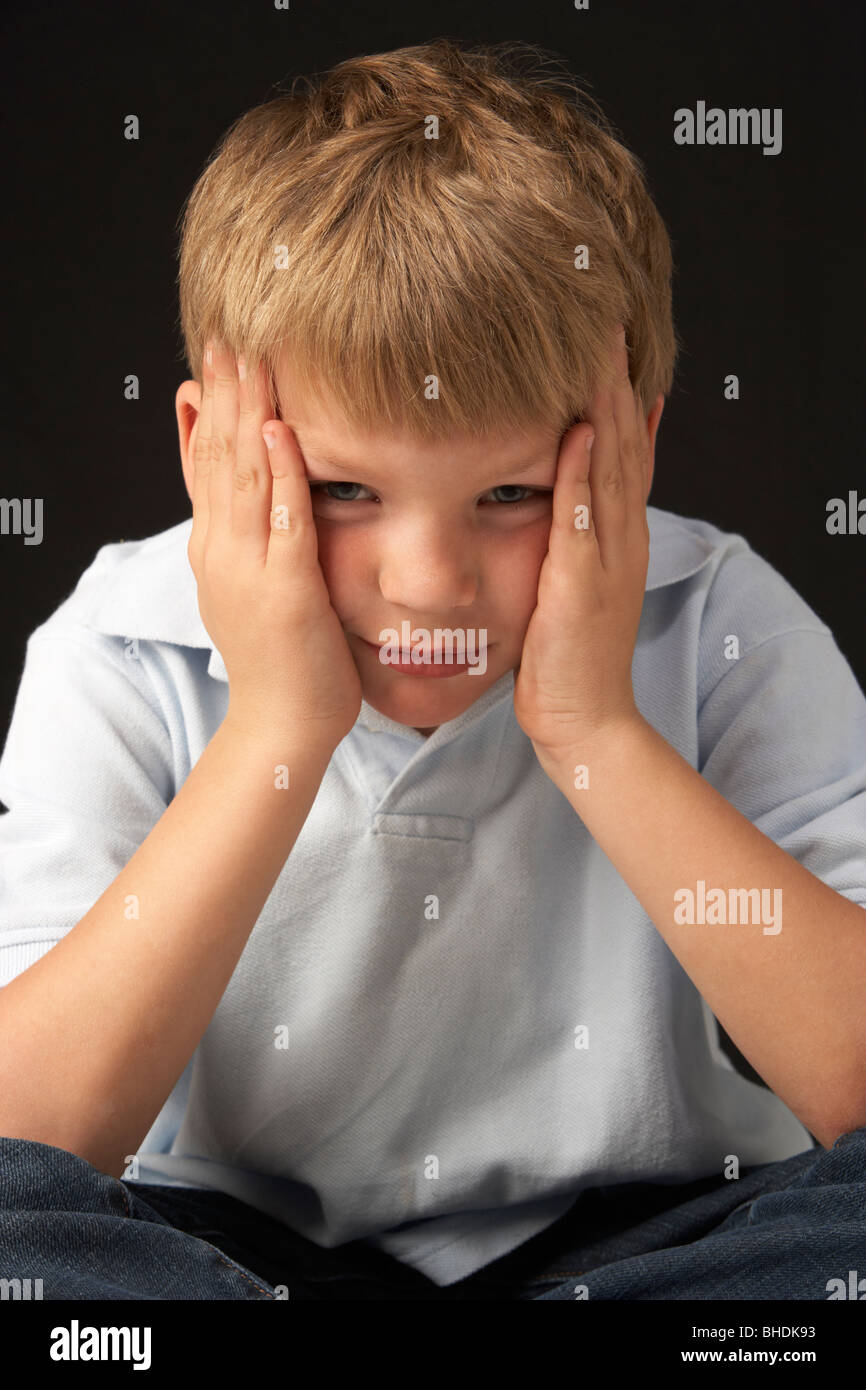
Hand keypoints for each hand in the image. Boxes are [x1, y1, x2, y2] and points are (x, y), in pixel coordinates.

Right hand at [187, 341, 361, 749]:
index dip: (210, 402)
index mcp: (214, 547)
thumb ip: (251, 531)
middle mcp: (221, 550)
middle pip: (217, 455)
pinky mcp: (284, 590)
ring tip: (248, 356)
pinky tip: (279, 430)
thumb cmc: (284, 658)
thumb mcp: (253, 583)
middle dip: (224, 390)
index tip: (216, 349)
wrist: (281, 725)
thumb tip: (252, 484)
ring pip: (241, 476)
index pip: (205, 460)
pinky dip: (279, 474)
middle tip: (228, 329)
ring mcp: (248, 569)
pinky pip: (282, 521)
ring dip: (245, 412)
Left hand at [513, 323, 649, 763]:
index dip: (618, 391)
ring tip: (601, 347)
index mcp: (616, 534)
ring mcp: (607, 558)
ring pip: (615, 466)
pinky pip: (586, 517)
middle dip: (618, 377)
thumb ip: (565, 537)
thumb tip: (549, 496)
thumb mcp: (569, 584)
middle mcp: (621, 536)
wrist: (584, 719)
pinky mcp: (584, 583)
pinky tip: (581, 430)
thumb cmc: (565, 657)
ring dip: (609, 404)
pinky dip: (585, 472)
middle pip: (627, 441)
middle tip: (610, 319)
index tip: (606, 340)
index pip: (623, 447)